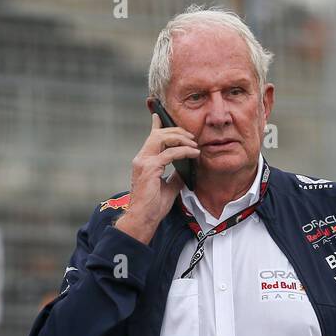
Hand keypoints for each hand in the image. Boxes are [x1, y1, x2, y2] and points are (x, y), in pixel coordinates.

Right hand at [114, 112, 200, 244]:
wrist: (143, 219)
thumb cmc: (153, 206)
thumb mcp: (168, 187)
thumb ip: (175, 174)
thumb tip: (187, 167)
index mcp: (143, 161)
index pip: (151, 137)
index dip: (157, 125)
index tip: (161, 116)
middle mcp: (141, 158)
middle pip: (158, 134)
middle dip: (176, 131)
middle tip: (191, 137)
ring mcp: (144, 162)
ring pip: (162, 138)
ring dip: (180, 138)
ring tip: (194, 144)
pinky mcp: (150, 168)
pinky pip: (170, 153)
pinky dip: (184, 151)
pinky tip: (194, 153)